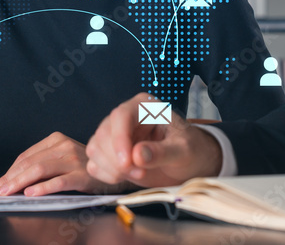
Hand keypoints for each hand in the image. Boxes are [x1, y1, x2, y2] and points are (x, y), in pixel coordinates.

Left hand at [0, 132, 131, 196]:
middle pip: (30, 163)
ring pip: (40, 170)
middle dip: (9, 179)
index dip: (8, 172)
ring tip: (7, 193)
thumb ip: (42, 163)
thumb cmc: (84, 166)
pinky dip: (44, 188)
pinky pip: (60, 182)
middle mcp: (64, 146)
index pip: (26, 157)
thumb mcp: (62, 158)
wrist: (116, 169)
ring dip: (20, 183)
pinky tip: (31, 194)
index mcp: (56, 140)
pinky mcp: (83, 175)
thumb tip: (13, 179)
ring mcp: (74, 160)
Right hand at [85, 93, 221, 187]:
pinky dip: (106, 175)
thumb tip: (137, 154)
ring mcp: (114, 136)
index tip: (127, 162)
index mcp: (143, 106)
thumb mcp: (183, 150)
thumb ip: (162, 152)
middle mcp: (124, 118)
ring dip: (112, 168)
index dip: (119, 139)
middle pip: (103, 134)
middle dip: (118, 160)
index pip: (120, 116)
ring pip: (95, 149)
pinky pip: (94, 164)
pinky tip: (126, 177)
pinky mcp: (109, 155)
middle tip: (140, 172)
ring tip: (138, 174)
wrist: (189, 164)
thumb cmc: (190, 150)